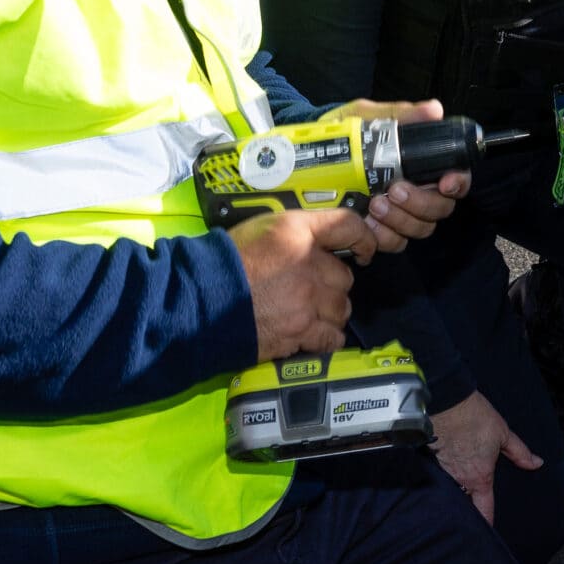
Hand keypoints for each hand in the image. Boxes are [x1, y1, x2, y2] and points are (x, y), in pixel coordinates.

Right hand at [229, 208, 371, 361]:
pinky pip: (332, 337)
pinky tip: (312, 332)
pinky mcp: (300, 332)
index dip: (362, 238)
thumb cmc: (227, 262)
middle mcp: (307, 264)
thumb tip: (324, 241)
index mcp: (296, 232)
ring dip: (330, 310)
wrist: (200, 300)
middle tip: (312, 287)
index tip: (363, 249)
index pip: (347, 226)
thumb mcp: (263, 228)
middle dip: (332, 283)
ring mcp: (306, 300)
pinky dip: (326, 337)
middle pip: (345, 277)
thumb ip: (298, 232)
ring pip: (341, 308)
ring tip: (309, 310)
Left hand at [324, 98, 470, 251]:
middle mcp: (416, 192)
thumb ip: (398, 114)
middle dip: (421, 202)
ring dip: (401, 219)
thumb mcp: (365, 117)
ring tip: (375, 203)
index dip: (458, 183)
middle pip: (440, 208)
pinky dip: (384, 235)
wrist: (309, 156)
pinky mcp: (379, 231)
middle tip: (395, 189)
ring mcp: (399, 215)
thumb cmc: (344, 134)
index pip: (455, 179)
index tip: (445, 182)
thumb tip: (433, 110)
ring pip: (420, 228)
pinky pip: (394, 242)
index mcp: (420, 165)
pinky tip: (367, 222)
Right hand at [429, 391, 543, 523]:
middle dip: (469, 506)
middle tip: (475, 506)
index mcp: (479, 477)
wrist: (446, 400)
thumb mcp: (503, 433)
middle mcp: (459, 479)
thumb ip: (520, 452)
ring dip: (456, 490)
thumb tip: (537, 464)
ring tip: (462, 487)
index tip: (489, 531)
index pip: (483, 508)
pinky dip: (445, 475)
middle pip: (464, 502)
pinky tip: (448, 466)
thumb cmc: (475, 417)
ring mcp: (443, 470)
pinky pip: (439, 474)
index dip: (487, 522)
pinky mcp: (431, 458)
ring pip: (451, 488)